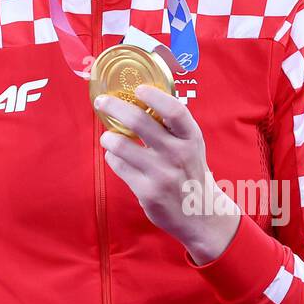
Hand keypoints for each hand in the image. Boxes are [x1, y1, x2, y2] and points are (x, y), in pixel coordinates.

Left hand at [92, 84, 241, 263]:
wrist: (201, 214)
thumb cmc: (190, 170)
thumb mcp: (190, 145)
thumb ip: (172, 124)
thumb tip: (139, 95)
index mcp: (190, 138)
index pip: (174, 110)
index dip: (154, 96)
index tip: (138, 89)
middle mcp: (177, 154)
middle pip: (139, 121)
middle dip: (114, 107)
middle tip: (102, 101)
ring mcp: (162, 174)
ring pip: (121, 144)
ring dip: (108, 137)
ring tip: (108, 136)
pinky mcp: (147, 192)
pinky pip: (119, 165)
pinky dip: (112, 157)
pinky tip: (116, 156)